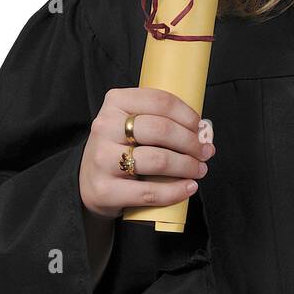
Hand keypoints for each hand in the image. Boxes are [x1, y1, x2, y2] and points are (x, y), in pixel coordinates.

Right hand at [79, 87, 214, 218]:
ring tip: (199, 169)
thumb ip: (159, 120)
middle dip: (191, 142)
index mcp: (115, 103)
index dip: (188, 115)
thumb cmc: (119, 148)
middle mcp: (105, 127)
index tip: (200, 128)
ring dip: (188, 166)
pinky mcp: (105, 190)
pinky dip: (175, 191)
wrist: (88, 182)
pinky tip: (188, 187)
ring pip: (158, 160)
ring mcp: (103, 159)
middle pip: (161, 130)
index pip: (160, 101)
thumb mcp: (131, 124)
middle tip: (205, 152)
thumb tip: (204, 132)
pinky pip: (149, 192)